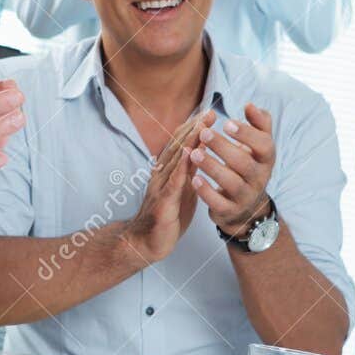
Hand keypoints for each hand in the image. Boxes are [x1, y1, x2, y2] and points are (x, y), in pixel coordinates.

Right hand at [120, 109, 213, 262]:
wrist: (145, 242)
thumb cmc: (166, 216)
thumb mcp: (182, 189)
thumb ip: (188, 171)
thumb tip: (200, 152)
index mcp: (167, 171)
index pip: (180, 144)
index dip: (194, 128)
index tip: (208, 114)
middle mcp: (161, 174)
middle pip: (177, 146)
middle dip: (194, 128)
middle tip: (209, 112)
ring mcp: (160, 187)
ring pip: (175, 160)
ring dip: (188, 142)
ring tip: (201, 127)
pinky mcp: (163, 202)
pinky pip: (172, 183)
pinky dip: (180, 167)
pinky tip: (188, 156)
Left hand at [188, 103, 275, 236]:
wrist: (247, 206)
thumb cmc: (249, 165)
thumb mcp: (258, 145)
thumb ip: (258, 123)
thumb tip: (250, 105)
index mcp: (266, 159)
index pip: (264, 146)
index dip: (247, 134)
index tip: (227, 122)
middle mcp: (259, 178)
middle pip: (244, 163)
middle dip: (223, 147)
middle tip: (204, 133)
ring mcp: (245, 196)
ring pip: (230, 183)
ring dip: (211, 167)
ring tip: (194, 153)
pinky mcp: (230, 211)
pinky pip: (219, 203)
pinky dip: (206, 192)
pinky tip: (193, 178)